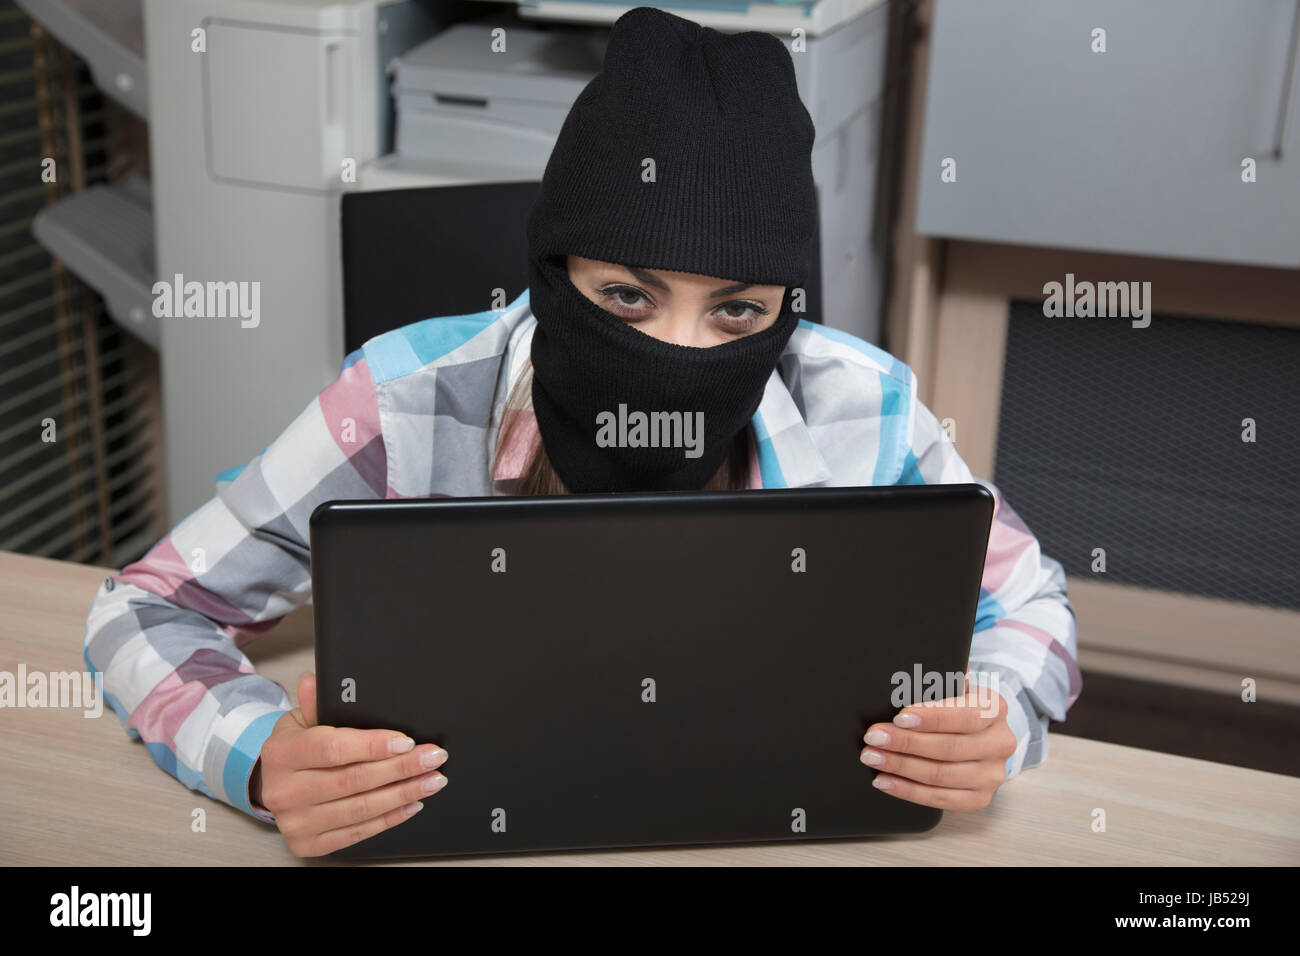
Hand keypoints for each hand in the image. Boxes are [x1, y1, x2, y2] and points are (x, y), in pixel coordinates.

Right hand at [253, 673, 448, 856]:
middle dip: (401, 768)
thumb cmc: (296, 749)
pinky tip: (412, 803)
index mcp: (281, 753)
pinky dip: (389, 818)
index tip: (407, 742)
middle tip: (432, 758)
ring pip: (360, 809)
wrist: (276, 785)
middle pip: (353, 780)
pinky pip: (357, 833)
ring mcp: (295, 822)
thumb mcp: (301, 721)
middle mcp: (284, 791)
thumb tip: (315, 681)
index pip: (333, 749)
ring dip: (403, 794)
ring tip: (432, 780)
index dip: (374, 745)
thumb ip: (315, 703)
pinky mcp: (308, 844)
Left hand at [859, 685, 1016, 812]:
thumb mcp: (951, 687)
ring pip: (941, 775)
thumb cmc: (954, 705)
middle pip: (950, 748)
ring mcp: (992, 775)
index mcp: (995, 709)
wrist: (976, 736)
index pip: (966, 715)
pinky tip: (884, 780)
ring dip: (901, 766)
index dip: (932, 718)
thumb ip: (937, 680)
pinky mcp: (979, 798)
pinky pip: (940, 799)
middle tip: (873, 737)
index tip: (899, 717)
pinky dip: (907, 790)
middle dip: (905, 743)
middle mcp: (1000, 743)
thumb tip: (907, 672)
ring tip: (872, 757)